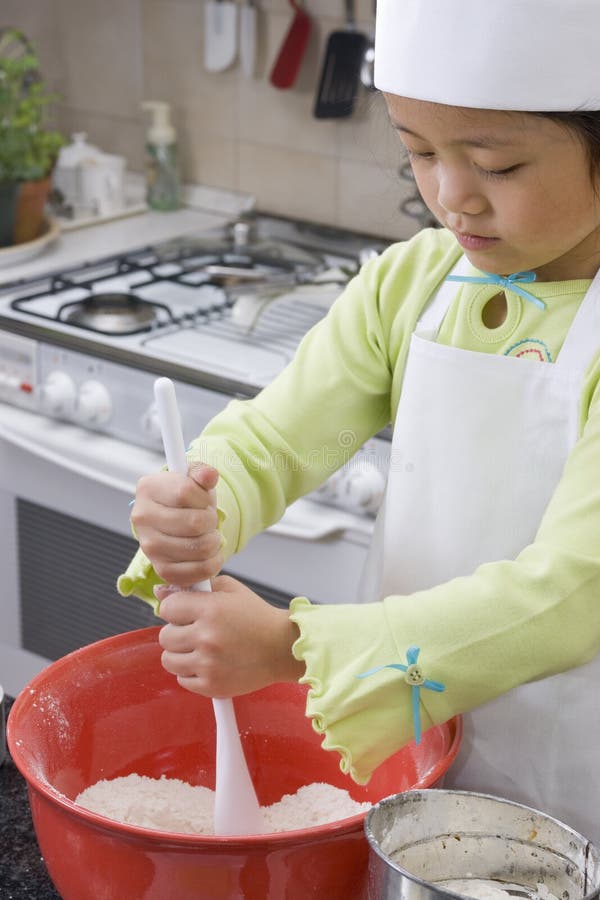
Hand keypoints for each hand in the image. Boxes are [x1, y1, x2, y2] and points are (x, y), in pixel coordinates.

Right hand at [131, 463, 222, 585]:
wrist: (176, 520)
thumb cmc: (187, 498)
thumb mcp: (194, 478)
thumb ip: (203, 473)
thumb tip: (209, 475)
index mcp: (147, 488)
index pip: (185, 492)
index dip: (204, 497)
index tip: (203, 500)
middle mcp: (142, 517)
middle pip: (195, 523)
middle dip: (211, 521)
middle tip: (208, 520)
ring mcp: (149, 546)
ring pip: (200, 548)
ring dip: (214, 542)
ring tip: (208, 535)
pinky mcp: (161, 569)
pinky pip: (196, 572)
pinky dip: (211, 564)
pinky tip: (208, 553)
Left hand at [156, 575, 304, 696]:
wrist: (281, 648)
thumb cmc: (256, 616)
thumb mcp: (231, 590)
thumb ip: (197, 587)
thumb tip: (160, 592)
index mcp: (210, 609)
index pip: (167, 608)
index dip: (175, 609)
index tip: (187, 612)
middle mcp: (207, 637)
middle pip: (164, 637)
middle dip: (177, 632)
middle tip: (196, 631)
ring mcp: (208, 664)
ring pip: (168, 660)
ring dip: (181, 654)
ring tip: (201, 649)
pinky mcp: (211, 686)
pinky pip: (181, 679)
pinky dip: (191, 673)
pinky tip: (208, 663)